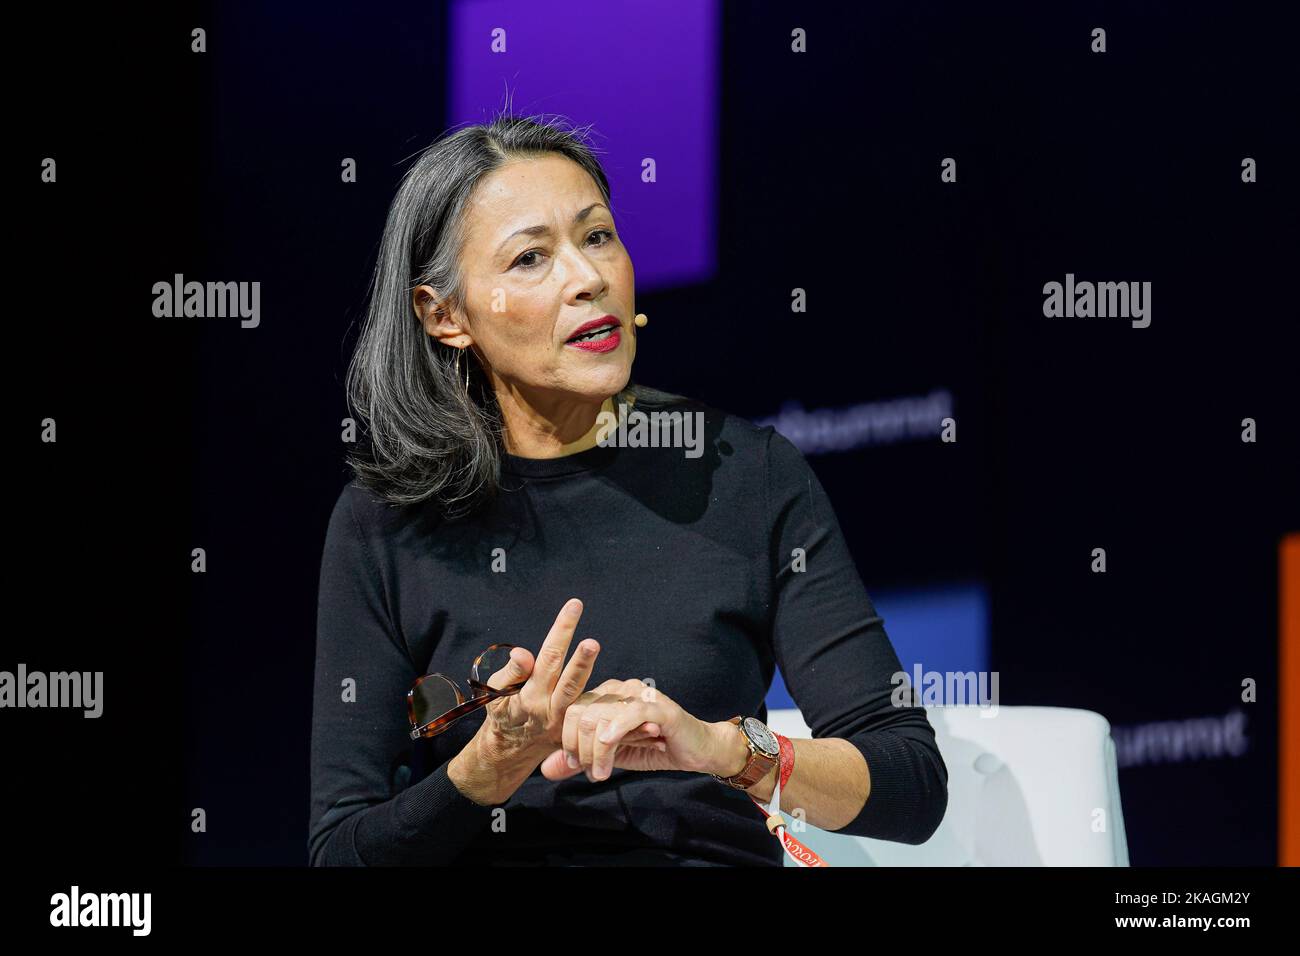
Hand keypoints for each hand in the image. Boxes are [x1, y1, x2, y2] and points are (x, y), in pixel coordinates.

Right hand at [451, 599, 662, 804]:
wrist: (513, 750)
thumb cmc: (504, 713)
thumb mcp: (496, 695)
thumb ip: (511, 673)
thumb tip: (522, 652)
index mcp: (529, 696)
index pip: (547, 658)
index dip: (561, 631)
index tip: (575, 605)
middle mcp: (549, 708)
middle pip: (568, 682)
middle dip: (581, 660)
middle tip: (592, 642)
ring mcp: (564, 722)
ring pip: (581, 697)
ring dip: (595, 679)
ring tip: (603, 655)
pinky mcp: (575, 731)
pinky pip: (595, 716)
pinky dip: (614, 709)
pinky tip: (634, 692)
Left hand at [538, 679, 719, 782]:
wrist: (696, 749)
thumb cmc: (652, 747)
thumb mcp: (609, 757)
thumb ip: (579, 760)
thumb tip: (546, 771)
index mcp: (605, 695)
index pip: (572, 710)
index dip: (567, 739)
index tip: (573, 764)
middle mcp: (620, 689)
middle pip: (582, 713)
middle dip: (580, 748)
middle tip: (589, 772)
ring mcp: (640, 695)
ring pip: (601, 717)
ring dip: (596, 752)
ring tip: (602, 773)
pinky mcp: (659, 707)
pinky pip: (630, 714)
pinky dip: (615, 731)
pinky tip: (609, 747)